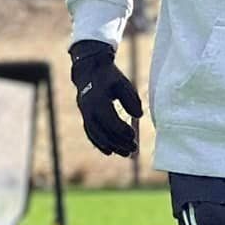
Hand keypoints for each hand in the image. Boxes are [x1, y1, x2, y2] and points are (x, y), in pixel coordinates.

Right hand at [69, 42, 142, 157]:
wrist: (89, 70)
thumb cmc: (109, 77)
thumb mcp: (123, 84)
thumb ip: (131, 99)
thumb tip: (138, 116)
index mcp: (98, 101)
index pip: (110, 120)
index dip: (122, 130)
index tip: (134, 134)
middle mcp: (89, 110)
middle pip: (104, 132)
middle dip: (119, 142)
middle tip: (134, 148)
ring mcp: (85, 115)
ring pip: (97, 136)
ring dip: (112, 146)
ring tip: (127, 154)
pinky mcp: (85, 118)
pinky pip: (91, 134)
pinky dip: (100, 144)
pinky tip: (110, 152)